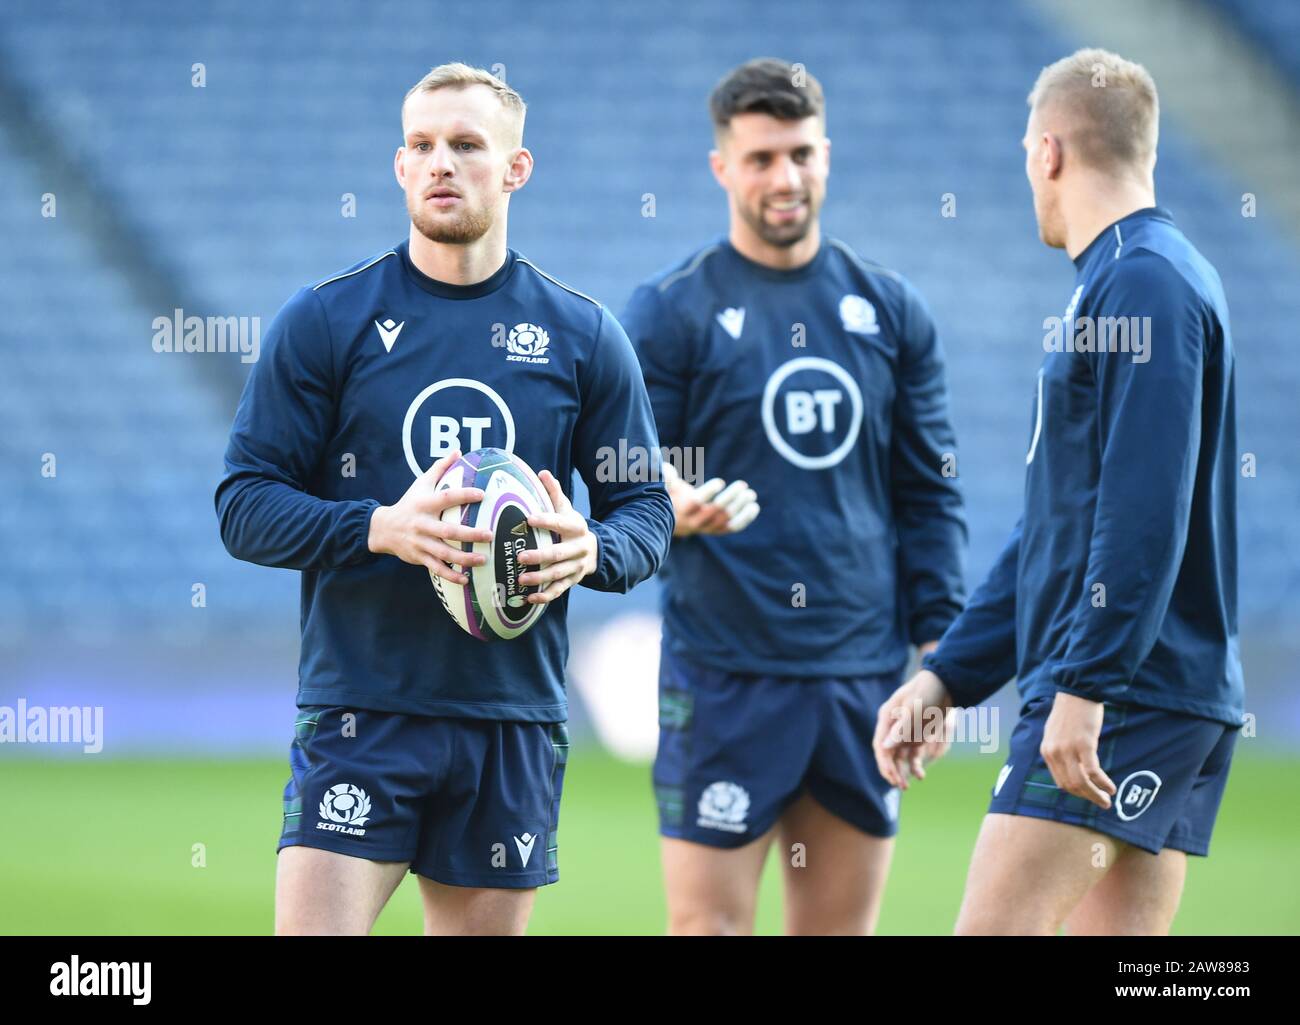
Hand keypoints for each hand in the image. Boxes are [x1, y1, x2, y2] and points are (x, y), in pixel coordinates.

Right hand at [368, 449, 493, 584]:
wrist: (383, 529)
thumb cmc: (409, 503)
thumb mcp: (420, 484)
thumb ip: (439, 469)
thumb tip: (458, 451)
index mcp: (425, 504)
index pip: (447, 497)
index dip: (464, 495)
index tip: (482, 494)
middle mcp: (422, 524)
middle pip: (448, 531)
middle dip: (470, 534)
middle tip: (490, 535)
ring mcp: (420, 543)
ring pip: (444, 553)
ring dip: (464, 558)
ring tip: (483, 560)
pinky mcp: (418, 557)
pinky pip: (436, 568)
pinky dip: (451, 574)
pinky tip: (466, 579)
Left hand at [516, 469, 597, 603]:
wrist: (594, 551)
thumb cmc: (571, 527)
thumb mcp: (566, 509)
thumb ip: (554, 493)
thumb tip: (542, 472)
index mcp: (576, 528)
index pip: (561, 523)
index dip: (546, 521)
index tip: (528, 518)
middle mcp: (579, 548)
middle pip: (560, 554)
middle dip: (540, 556)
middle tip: (520, 557)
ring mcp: (577, 567)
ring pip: (559, 575)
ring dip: (540, 578)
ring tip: (520, 579)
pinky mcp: (573, 581)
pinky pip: (559, 591)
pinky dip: (545, 596)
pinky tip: (529, 599)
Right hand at [665, 463, 758, 536]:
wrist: (673, 519)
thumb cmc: (671, 496)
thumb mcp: (665, 485)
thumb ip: (665, 477)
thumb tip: (668, 473)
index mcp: (681, 508)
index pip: (696, 503)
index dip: (710, 492)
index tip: (720, 482)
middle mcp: (694, 521)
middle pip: (715, 511)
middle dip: (731, 497)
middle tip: (743, 485)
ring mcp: (707, 528)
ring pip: (726, 520)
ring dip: (740, 507)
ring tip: (751, 494)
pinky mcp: (716, 531)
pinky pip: (732, 527)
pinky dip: (745, 518)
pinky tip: (754, 507)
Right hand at [872, 669, 952, 789]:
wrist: (947, 684)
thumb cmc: (928, 692)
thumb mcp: (915, 709)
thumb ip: (901, 729)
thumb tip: (884, 748)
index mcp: (887, 717)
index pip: (879, 744)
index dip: (883, 762)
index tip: (890, 776)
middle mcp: (893, 727)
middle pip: (887, 754)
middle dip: (892, 770)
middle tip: (899, 785)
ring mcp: (905, 732)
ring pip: (899, 757)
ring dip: (901, 772)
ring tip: (906, 787)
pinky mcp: (917, 736)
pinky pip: (912, 755)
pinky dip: (914, 766)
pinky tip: (920, 776)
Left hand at [1040, 692, 1115, 809]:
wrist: (1078, 691)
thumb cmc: (1071, 711)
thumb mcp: (1056, 732)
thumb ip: (1059, 750)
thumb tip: (1070, 767)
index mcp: (1047, 751)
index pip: (1060, 781)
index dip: (1076, 792)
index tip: (1088, 796)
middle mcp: (1054, 753)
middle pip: (1070, 785)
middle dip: (1087, 797)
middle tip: (1101, 803)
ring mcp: (1068, 749)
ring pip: (1081, 782)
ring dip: (1095, 795)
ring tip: (1107, 800)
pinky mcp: (1083, 745)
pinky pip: (1093, 772)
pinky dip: (1103, 783)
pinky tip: (1111, 788)